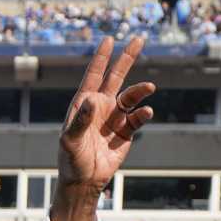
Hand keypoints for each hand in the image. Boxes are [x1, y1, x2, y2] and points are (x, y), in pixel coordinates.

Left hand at [52, 36, 155, 220]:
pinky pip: (137, 119)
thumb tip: (93, 99)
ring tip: (150, 88)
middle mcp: (100, 107)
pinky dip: (143, 114)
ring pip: (131, 97)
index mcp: (84, 103)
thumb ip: (80, 120)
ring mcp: (114, 118)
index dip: (101, 58)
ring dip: (140, 91)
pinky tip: (146, 113)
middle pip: (116, 77)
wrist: (84, 181)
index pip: (94, 75)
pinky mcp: (125, 132)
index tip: (109, 39)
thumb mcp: (70, 140)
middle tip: (139, 39)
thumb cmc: (71, 160)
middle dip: (127, 58)